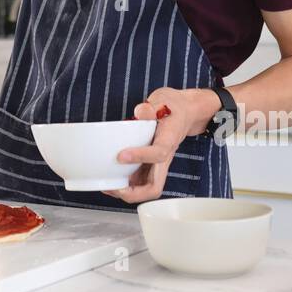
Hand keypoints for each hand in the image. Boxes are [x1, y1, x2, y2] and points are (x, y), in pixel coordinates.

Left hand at [102, 87, 218, 203]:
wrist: (185, 112)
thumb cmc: (173, 107)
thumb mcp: (164, 99)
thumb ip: (151, 107)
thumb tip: (140, 112)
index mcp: (169, 140)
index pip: (159, 153)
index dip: (141, 156)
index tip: (121, 155)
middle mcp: (164, 158)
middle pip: (154, 187)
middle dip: (133, 192)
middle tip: (112, 186)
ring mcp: (156, 164)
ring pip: (146, 188)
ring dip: (126, 192)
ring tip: (106, 186)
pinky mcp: (149, 164)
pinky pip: (138, 182)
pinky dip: (124, 185)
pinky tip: (110, 179)